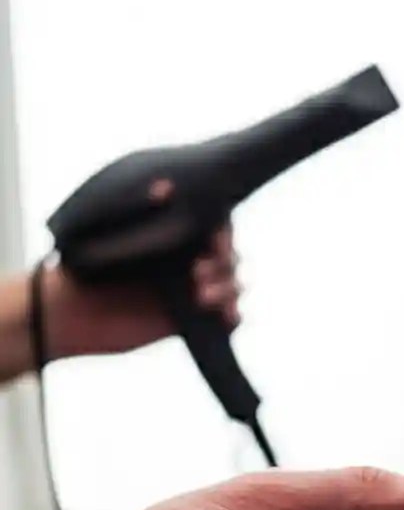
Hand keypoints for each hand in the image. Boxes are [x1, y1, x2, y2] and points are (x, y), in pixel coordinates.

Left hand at [43, 224, 240, 359]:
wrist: (65, 315)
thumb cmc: (77, 267)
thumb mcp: (97, 228)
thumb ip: (129, 208)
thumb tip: (166, 188)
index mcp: (170, 234)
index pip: (214, 228)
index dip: (223, 234)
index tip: (216, 241)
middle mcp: (184, 260)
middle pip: (228, 257)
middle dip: (224, 264)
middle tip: (199, 271)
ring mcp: (189, 291)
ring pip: (232, 285)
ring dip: (229, 289)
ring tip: (203, 295)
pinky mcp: (187, 321)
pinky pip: (225, 317)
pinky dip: (233, 316)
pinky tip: (227, 316)